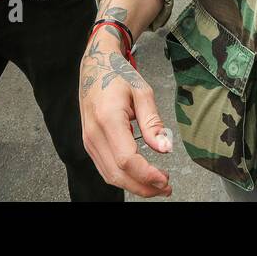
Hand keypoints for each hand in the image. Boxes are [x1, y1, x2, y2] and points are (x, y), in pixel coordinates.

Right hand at [79, 28, 173, 196]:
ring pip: (110, 176)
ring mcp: (89, 141)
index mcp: (108, 119)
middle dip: (144, 186)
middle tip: (167, 188)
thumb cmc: (118, 76)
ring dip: (135, 186)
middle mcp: (94, 134)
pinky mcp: (90, 144)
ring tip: (158, 186)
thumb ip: (153, 122)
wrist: (94, 67)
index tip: (166, 180)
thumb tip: (165, 149)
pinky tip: (141, 177)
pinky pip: (105, 169)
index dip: (147, 175)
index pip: (127, 159)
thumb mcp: (142, 92)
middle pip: (118, 174)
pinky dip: (124, 178)